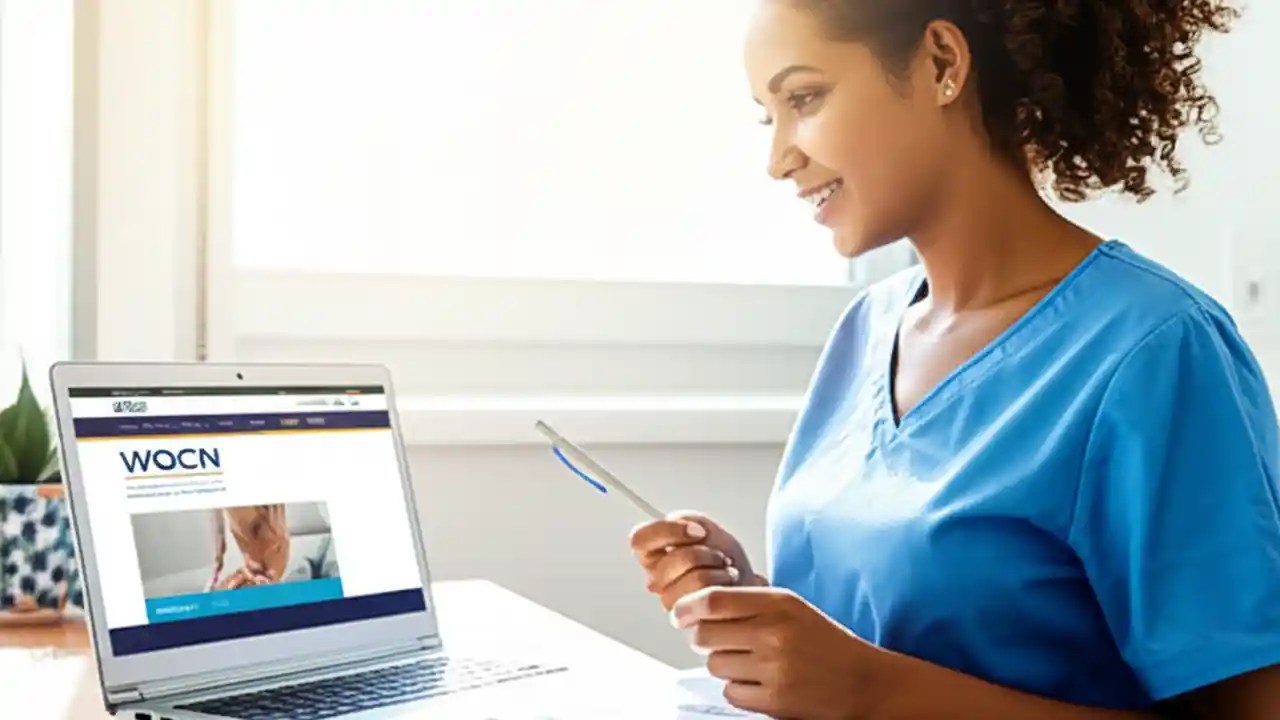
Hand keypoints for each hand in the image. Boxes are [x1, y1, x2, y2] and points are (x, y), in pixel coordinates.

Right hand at [629, 512, 762, 610]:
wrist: (748, 585)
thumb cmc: (725, 560)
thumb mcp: (707, 529)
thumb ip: (686, 519)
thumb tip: (676, 522)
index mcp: (654, 556)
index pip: (640, 540)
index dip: (668, 531)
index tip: (698, 531)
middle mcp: (657, 581)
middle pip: (669, 561)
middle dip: (703, 553)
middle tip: (717, 555)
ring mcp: (671, 602)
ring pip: (690, 579)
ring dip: (716, 568)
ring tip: (725, 569)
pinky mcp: (689, 618)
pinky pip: (705, 594)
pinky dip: (723, 580)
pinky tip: (728, 581)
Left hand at [673, 586, 898, 719]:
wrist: (863, 681)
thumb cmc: (824, 641)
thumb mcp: (792, 607)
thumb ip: (750, 602)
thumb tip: (698, 606)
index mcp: (779, 604)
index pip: (715, 600)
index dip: (688, 607)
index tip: (679, 614)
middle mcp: (775, 634)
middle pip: (705, 634)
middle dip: (701, 638)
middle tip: (713, 640)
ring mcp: (774, 669)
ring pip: (715, 665)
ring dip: (723, 664)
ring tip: (749, 662)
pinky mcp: (774, 701)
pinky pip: (730, 692)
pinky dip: (738, 688)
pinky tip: (759, 682)